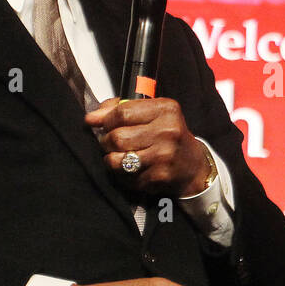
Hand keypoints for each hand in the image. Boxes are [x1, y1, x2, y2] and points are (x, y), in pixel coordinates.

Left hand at [86, 98, 212, 197]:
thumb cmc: (168, 136)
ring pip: (116, 159)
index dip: (105, 120)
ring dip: (112, 159)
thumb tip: (92, 117)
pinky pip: (125, 177)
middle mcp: (168, 131)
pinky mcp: (159, 176)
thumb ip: (121, 109)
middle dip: (107, 141)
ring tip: (120, 156)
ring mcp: (164, 155)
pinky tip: (133, 169)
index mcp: (166, 109)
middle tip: (112, 143)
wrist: (192, 166)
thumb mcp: (152, 113)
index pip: (122, 112)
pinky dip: (123, 175)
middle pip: (117, 137)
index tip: (99, 123)